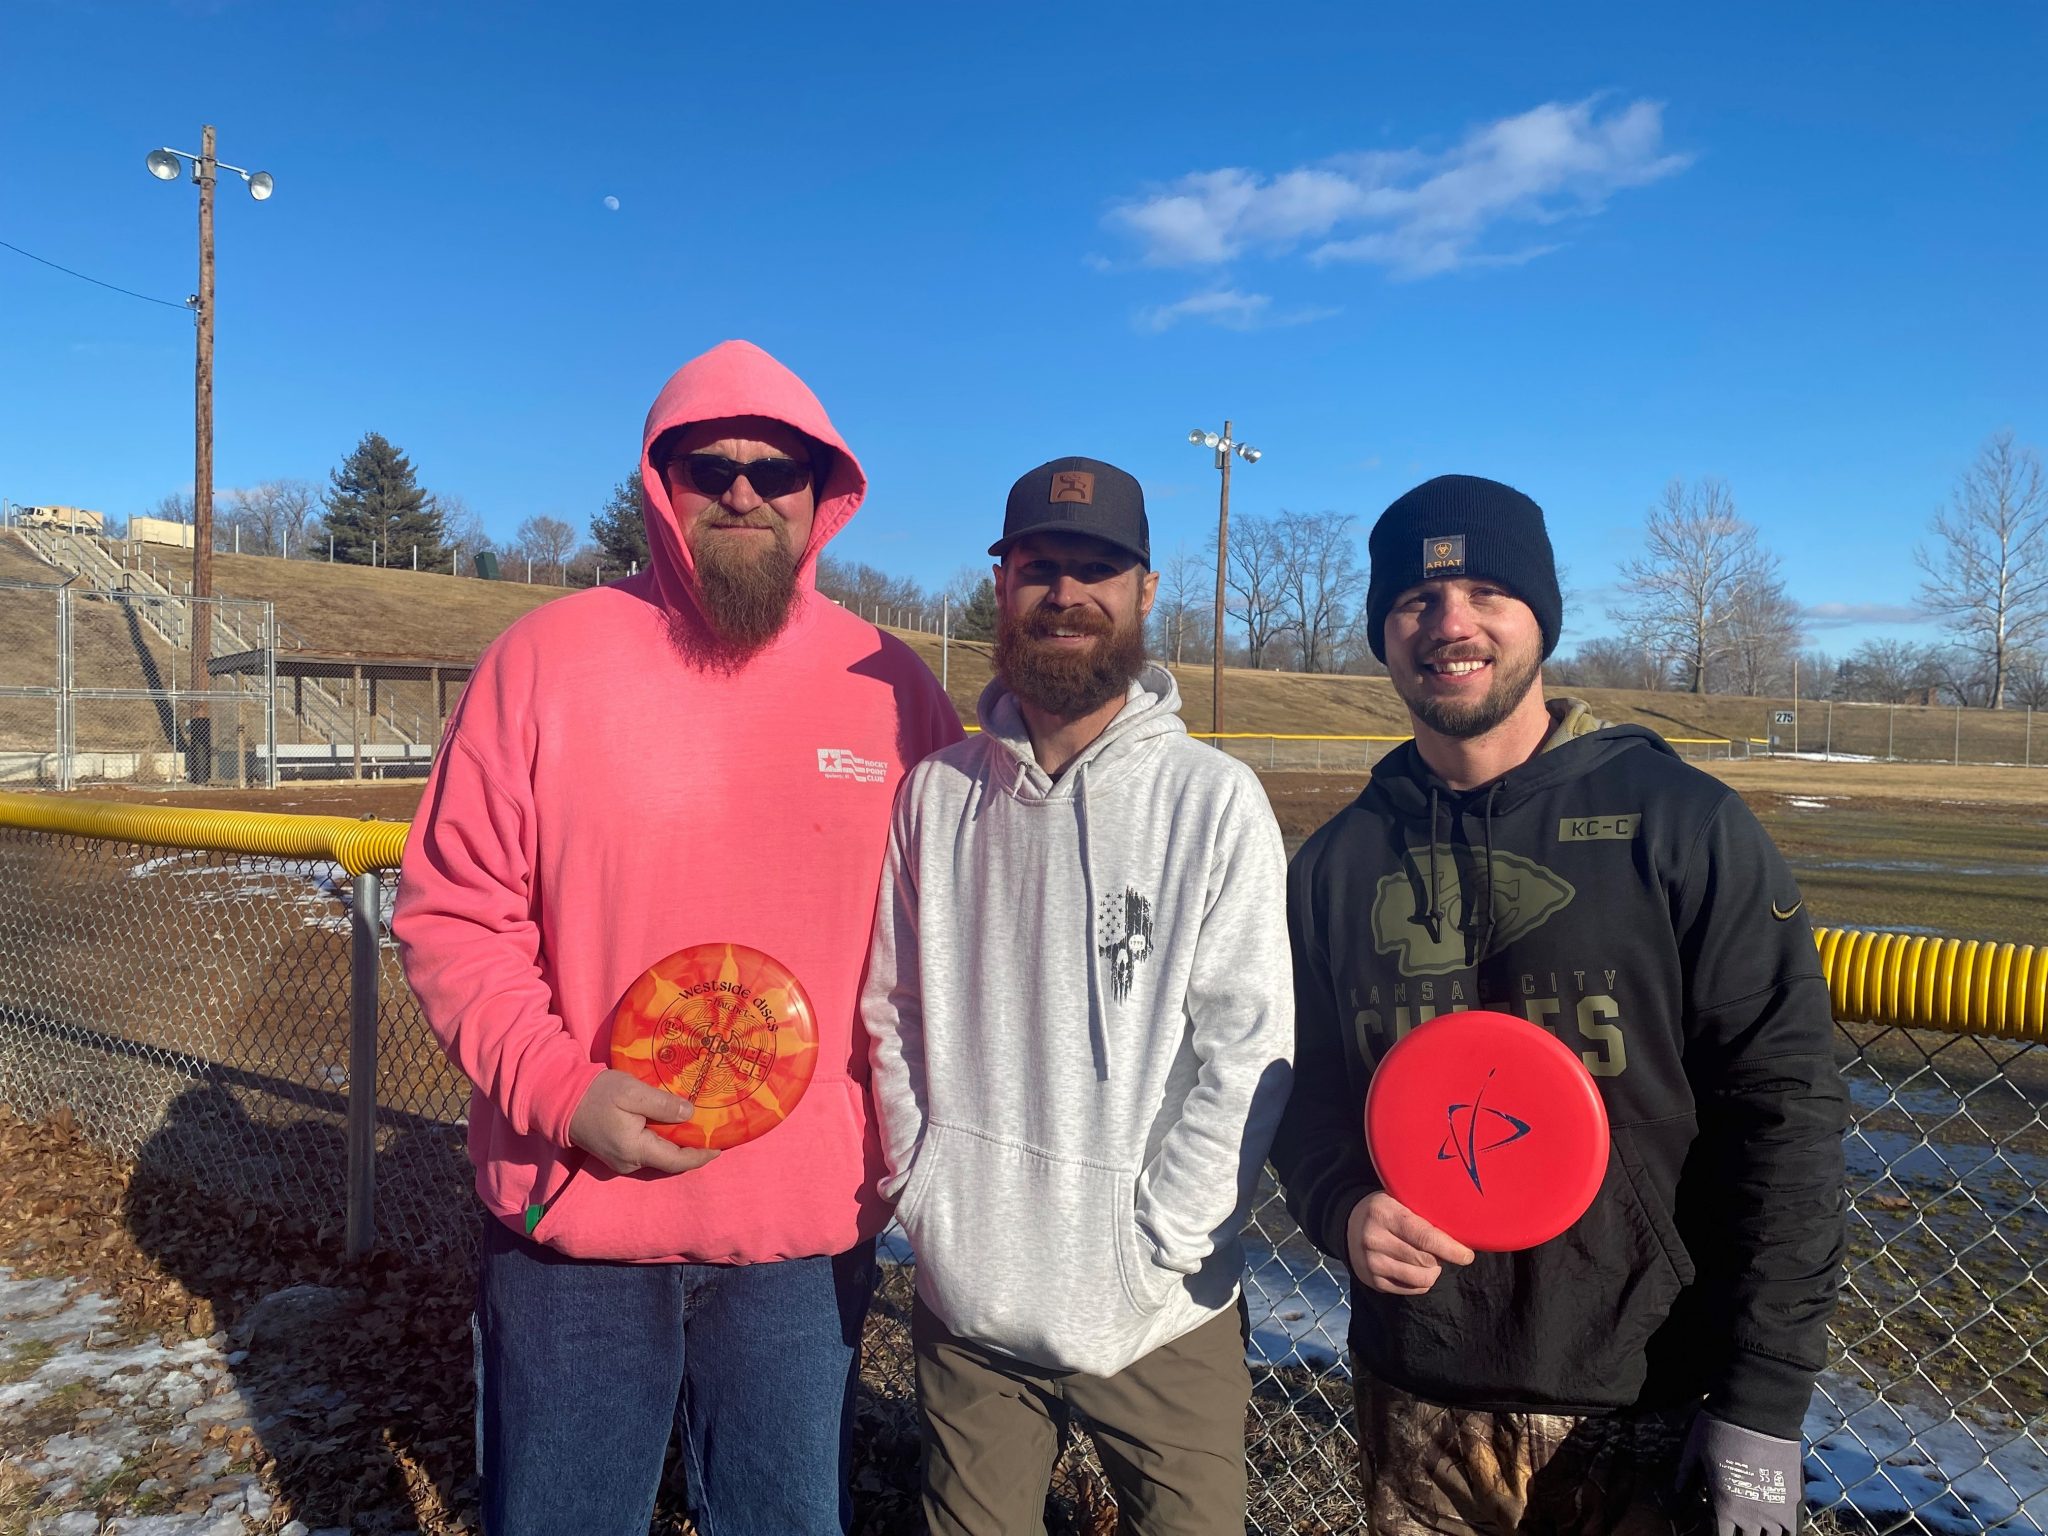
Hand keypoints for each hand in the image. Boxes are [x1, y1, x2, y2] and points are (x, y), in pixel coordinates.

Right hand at [568, 1070, 720, 1175]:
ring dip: (678, 1146)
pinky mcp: (616, 1153)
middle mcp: (629, 1162)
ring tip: (699, 1129)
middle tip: (714, 1134)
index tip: (720, 1147)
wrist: (560, 1098)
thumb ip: (662, 1104)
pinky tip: (673, 1127)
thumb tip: (690, 1113)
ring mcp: (620, 1160)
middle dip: (693, 1150)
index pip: (676, 1161)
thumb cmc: (597, 1093)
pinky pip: (647, 1151)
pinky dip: (663, 1142)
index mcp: (635, 1150)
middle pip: (669, 1160)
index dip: (700, 1156)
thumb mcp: (633, 1092)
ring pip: (658, 1156)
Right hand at [1345, 1192, 1475, 1293]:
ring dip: (1433, 1271)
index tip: (1467, 1255)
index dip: (1450, 1249)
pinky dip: (1422, 1281)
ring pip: (1421, 1279)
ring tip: (1430, 1259)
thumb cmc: (1387, 1210)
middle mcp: (1374, 1239)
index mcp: (1384, 1213)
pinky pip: (1412, 1289)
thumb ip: (1425, 1213)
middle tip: (1443, 1249)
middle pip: (1425, 1260)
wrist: (1350, 1224)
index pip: (1425, 1237)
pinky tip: (1417, 1267)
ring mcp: (1372, 1263)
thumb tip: (1462, 1233)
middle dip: (1441, 1257)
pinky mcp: (1373, 1281)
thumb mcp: (1400, 1200)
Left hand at [1680, 1413, 1802, 1535]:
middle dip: (1743, 1535)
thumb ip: (1686, 1474)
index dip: (1721, 1534)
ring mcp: (1775, 1510)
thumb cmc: (1720, 1430)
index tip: (1721, 1527)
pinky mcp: (1794, 1500)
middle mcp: (1751, 1516)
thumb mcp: (1693, 1450)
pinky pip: (1792, 1531)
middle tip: (1740, 1526)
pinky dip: (1785, 1533)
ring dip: (1763, 1535)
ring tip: (1759, 1528)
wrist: (1757, 1413)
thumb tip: (1677, 1492)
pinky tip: (1779, 1529)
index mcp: (1725, 1506)